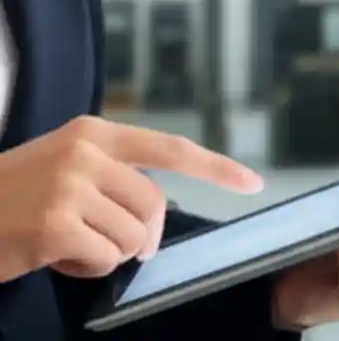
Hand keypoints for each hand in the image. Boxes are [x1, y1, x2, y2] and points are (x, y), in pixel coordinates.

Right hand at [0, 115, 262, 282]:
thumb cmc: (9, 199)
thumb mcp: (63, 168)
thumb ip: (113, 176)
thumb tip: (158, 212)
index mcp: (93, 133)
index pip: (170, 149)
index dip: (216, 168)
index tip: (253, 183)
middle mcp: (85, 153)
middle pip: (155, 206)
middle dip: (140, 236)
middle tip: (105, 244)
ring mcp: (69, 187)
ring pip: (132, 237)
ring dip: (105, 252)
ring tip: (62, 240)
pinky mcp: (55, 224)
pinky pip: (104, 260)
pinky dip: (84, 267)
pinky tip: (50, 254)